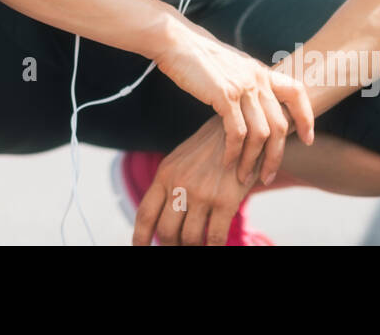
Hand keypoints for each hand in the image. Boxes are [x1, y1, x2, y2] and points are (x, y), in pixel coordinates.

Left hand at [132, 117, 258, 245]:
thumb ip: (168, 185)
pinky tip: (214, 247)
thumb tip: (158, 217)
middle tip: (177, 246)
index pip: (145, 214)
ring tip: (196, 245)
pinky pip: (216, 238)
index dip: (140, 237)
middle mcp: (180, 185)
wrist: (239, 131)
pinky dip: (213, 248)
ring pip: (190, 238)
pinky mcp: (226, 200)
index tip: (139, 248)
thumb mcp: (181, 160)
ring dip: (192, 247)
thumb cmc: (209, 149)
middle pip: (166, 231)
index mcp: (165, 174)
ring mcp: (202, 193)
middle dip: (170, 246)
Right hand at [153, 18, 314, 183]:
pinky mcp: (224, 95)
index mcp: (261, 71)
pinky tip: (227, 162)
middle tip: (268, 175)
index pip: (297, 93)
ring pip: (261, 134)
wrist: (176, 41)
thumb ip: (246, 81)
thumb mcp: (231, 65)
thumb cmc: (198, 56)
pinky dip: (234, 152)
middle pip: (280, 124)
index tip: (308, 138)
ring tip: (245, 177)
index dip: (306, 117)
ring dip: (253, 160)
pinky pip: (237, 132)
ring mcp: (242, 87)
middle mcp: (257, 79)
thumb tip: (252, 100)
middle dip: (277, 155)